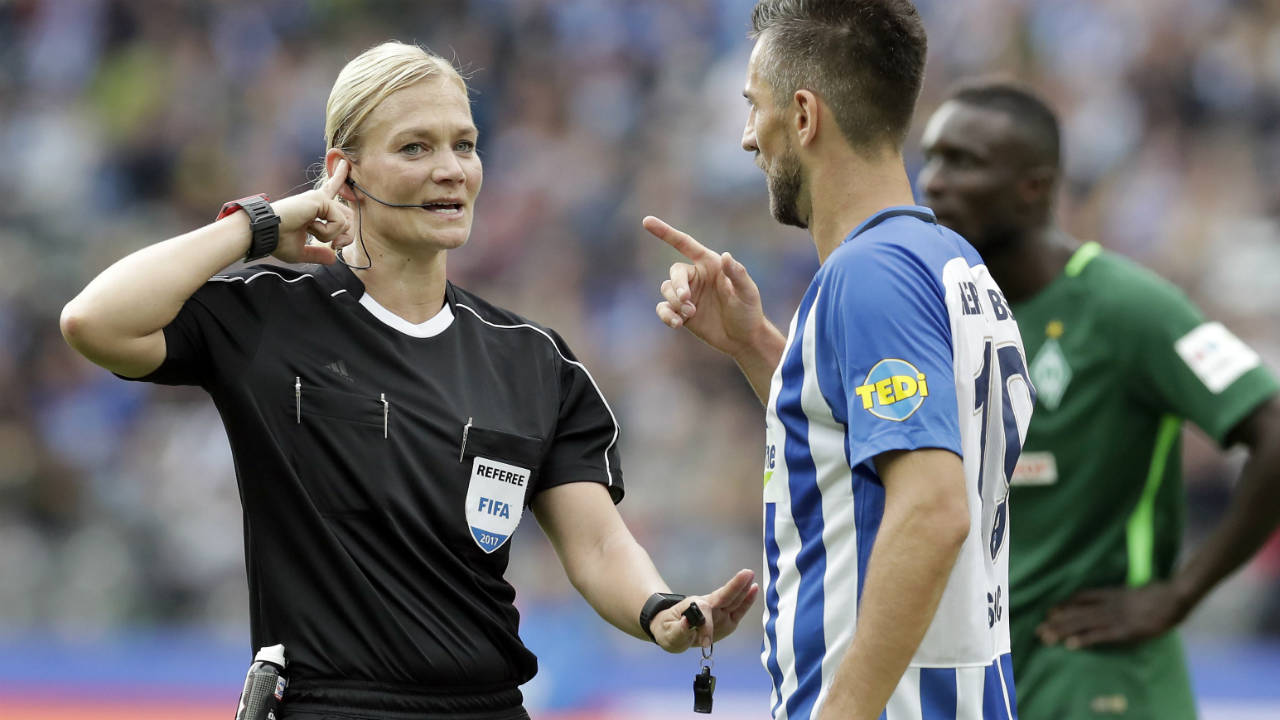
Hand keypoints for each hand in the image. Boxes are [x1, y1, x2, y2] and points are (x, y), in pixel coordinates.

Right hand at [268, 158, 355, 263]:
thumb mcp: (300, 252)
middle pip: (348, 217)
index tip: (345, 164)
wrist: (265, 233)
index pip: (331, 191)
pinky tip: (309, 226)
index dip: (338, 178)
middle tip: (334, 246)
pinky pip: (339, 222)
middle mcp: (318, 200)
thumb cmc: (276, 240)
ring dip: (330, 236)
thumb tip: (332, 258)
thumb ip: (317, 254)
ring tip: (310, 232)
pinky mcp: (320, 199)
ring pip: (345, 223)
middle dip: (346, 237)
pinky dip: (327, 232)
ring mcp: (320, 199)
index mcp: (314, 209)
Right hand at [644, 216, 766, 358]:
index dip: (665, 232)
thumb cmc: (748, 311)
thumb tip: (726, 255)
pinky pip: (663, 308)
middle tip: (687, 301)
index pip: (684, 244)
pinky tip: (678, 324)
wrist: (743, 338)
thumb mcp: (747, 292)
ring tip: (690, 314)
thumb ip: (737, 274)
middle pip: (674, 273)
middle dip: (678, 286)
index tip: (646, 221)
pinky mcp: (680, 312)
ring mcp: (686, 295)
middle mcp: (695, 276)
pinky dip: (666, 315)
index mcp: (709, 264)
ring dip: (675, 302)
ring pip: (667, 290)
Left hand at [651, 569, 758, 652]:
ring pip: (732, 599)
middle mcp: (709, 607)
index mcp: (694, 608)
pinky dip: (747, 601)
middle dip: (735, 586)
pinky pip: (738, 609)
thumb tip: (687, 623)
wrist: (674, 630)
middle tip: (747, 573)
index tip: (704, 643)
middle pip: (723, 596)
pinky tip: (754, 590)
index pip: (705, 612)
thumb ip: (678, 631)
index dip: (706, 626)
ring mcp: (719, 612)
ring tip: (752, 577)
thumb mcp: (668, 634)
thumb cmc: (670, 630)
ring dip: (743, 589)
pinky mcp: (727, 619)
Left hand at [1037, 582, 1187, 648]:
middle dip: (1057, 622)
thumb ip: (1123, 594)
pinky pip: (1100, 636)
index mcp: (1112, 593)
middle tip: (1038, 629)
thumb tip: (1117, 597)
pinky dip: (1084, 640)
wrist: (1175, 596)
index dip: (1066, 604)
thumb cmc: (1160, 593)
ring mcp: (1115, 617)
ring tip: (1046, 638)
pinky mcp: (1125, 631)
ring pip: (1083, 624)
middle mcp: (1108, 604)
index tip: (1051, 611)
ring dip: (1063, 632)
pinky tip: (1070, 645)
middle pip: (1077, 612)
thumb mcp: (1137, 589)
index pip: (1082, 597)